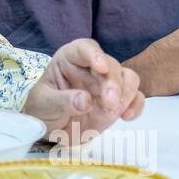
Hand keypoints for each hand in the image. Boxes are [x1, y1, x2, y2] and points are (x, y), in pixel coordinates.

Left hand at [24, 39, 143, 145]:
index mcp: (69, 59)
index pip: (84, 48)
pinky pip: (135, 98)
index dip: (94, 54)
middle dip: (113, 83)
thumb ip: (61, 102)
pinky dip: (135, 106)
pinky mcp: (118, 102)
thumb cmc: (42, 110)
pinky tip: (127, 117)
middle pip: (111, 65)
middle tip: (109, 103)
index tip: (100, 67)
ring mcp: (106, 84)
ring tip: (112, 111)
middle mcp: (91, 68)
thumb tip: (85, 101)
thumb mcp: (43, 105)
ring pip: (128, 77)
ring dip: (126, 93)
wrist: (50, 130)